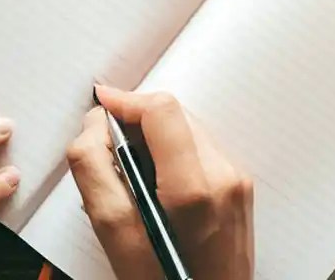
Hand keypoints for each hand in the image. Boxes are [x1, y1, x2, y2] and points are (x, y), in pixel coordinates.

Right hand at [66, 86, 252, 279]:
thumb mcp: (114, 234)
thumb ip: (94, 169)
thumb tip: (95, 124)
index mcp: (193, 189)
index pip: (161, 111)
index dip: (125, 101)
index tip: (101, 105)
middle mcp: (224, 176)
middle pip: (173, 115)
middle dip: (135, 123)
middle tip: (110, 157)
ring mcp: (237, 181)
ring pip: (185, 129)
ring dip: (152, 140)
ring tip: (133, 181)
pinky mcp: (240, 187)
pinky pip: (198, 149)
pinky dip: (171, 155)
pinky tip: (157, 189)